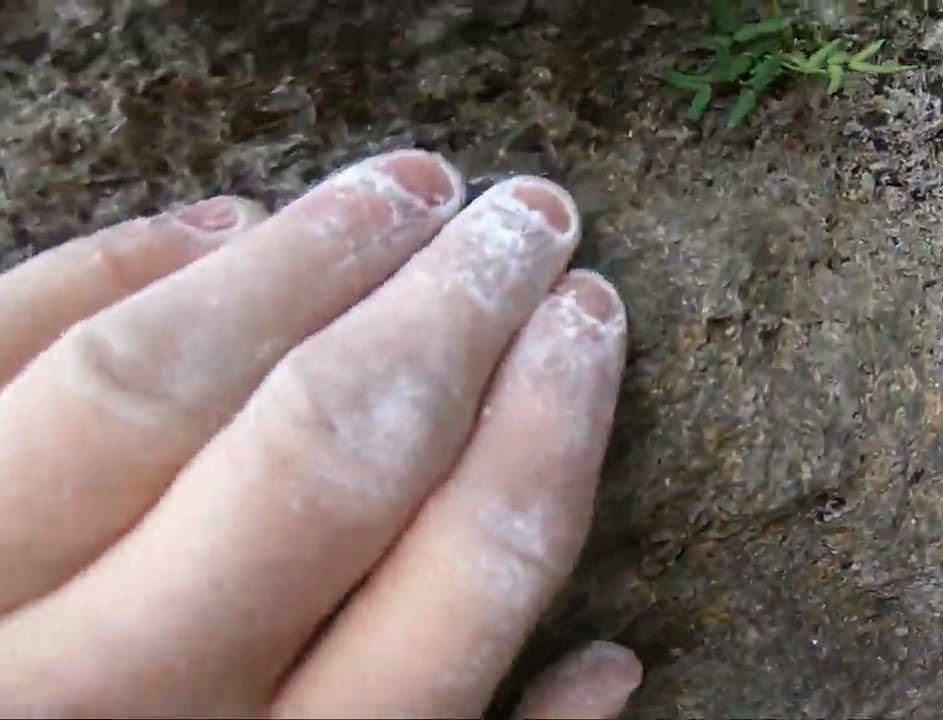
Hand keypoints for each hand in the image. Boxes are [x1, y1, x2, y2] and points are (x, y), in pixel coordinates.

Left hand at [0, 150, 641, 716]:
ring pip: (152, 385)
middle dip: (452, 314)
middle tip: (532, 215)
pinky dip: (104, 271)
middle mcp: (118, 707)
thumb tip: (614, 671)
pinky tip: (218, 221)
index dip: (546, 427)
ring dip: (304, 255)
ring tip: (409, 185)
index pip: (459, 581)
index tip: (591, 318)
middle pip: (321, 462)